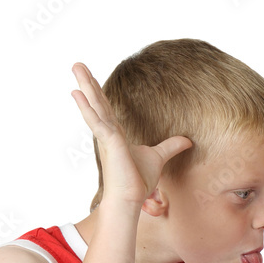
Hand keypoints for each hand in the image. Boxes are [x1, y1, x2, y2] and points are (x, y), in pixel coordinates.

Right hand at [70, 62, 191, 205]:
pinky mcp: (108, 143)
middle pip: (97, 102)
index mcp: (116, 134)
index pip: (106, 108)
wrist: (130, 199)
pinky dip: (87, 107)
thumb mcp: (159, 157)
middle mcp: (107, 133)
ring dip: (85, 86)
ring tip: (75, 67)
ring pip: (94, 106)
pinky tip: (78, 93)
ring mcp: (106, 137)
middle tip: (77, 64)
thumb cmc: (138, 181)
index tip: (89, 79)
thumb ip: (171, 146)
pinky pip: (96, 121)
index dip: (98, 93)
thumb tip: (188, 140)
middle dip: (88, 82)